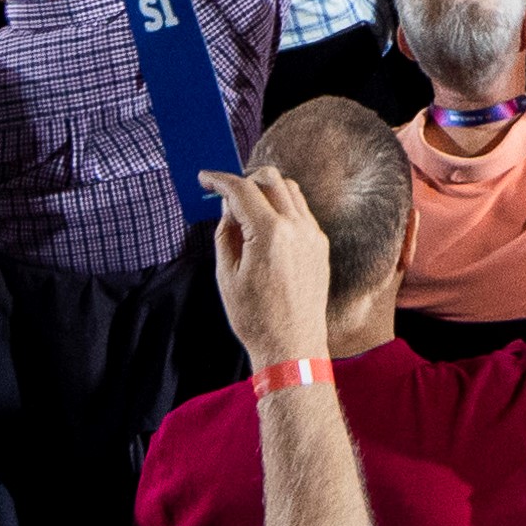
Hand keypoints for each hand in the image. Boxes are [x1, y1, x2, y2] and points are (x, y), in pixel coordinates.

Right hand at [208, 157, 333, 369]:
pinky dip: (282, 207)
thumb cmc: (256, 318)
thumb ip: (226, 233)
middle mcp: (297, 228)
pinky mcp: (320, 245)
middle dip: (245, 179)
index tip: (206, 178)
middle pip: (271, 178)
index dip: (219, 179)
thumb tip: (228, 207)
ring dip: (266, 190)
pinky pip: (301, 211)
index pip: (242, 189)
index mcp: (270, 234)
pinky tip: (265, 227)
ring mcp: (313, 235)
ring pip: (290, 190)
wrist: (292, 346)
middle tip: (225, 194)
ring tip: (245, 211)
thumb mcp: (226, 275)